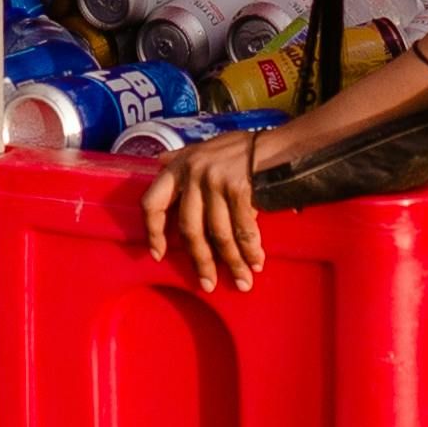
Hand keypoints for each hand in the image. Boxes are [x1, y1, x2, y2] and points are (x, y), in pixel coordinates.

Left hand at [142, 122, 274, 293]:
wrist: (275, 143)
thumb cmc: (239, 148)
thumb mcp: (203, 149)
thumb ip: (182, 158)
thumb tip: (160, 160)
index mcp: (179, 167)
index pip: (152, 202)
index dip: (152, 232)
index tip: (158, 255)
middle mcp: (192, 174)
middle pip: (189, 229)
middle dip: (201, 261)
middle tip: (208, 284)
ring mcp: (215, 181)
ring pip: (218, 234)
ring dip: (232, 263)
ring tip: (242, 281)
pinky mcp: (238, 189)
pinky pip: (242, 229)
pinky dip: (250, 250)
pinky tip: (256, 263)